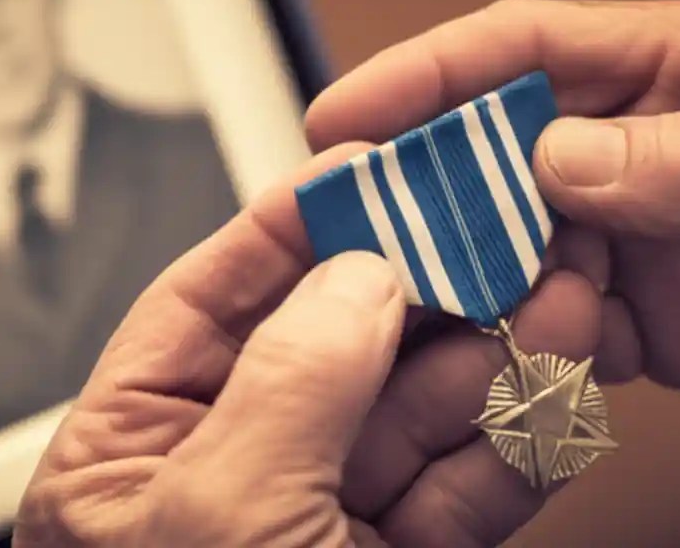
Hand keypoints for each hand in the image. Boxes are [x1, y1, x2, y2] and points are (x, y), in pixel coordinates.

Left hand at [15, 151, 605, 546]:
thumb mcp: (219, 522)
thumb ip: (290, 381)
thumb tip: (357, 273)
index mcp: (127, 455)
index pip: (210, 299)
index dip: (292, 226)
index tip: (369, 167)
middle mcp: (223, 478)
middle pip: (331, 342)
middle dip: (418, 281)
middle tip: (489, 216)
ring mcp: (319, 526)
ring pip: (410, 409)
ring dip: (483, 346)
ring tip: (549, 281)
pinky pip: (460, 488)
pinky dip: (511, 435)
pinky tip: (552, 376)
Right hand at [307, 0, 679, 466]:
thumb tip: (565, 160)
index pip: (538, 48)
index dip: (432, 74)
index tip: (350, 114)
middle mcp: (659, 143)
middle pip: (503, 149)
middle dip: (422, 185)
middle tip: (351, 227)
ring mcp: (649, 236)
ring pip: (516, 246)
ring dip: (471, 280)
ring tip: (433, 312)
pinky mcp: (654, 322)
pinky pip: (558, 327)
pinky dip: (526, 349)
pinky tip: (516, 363)